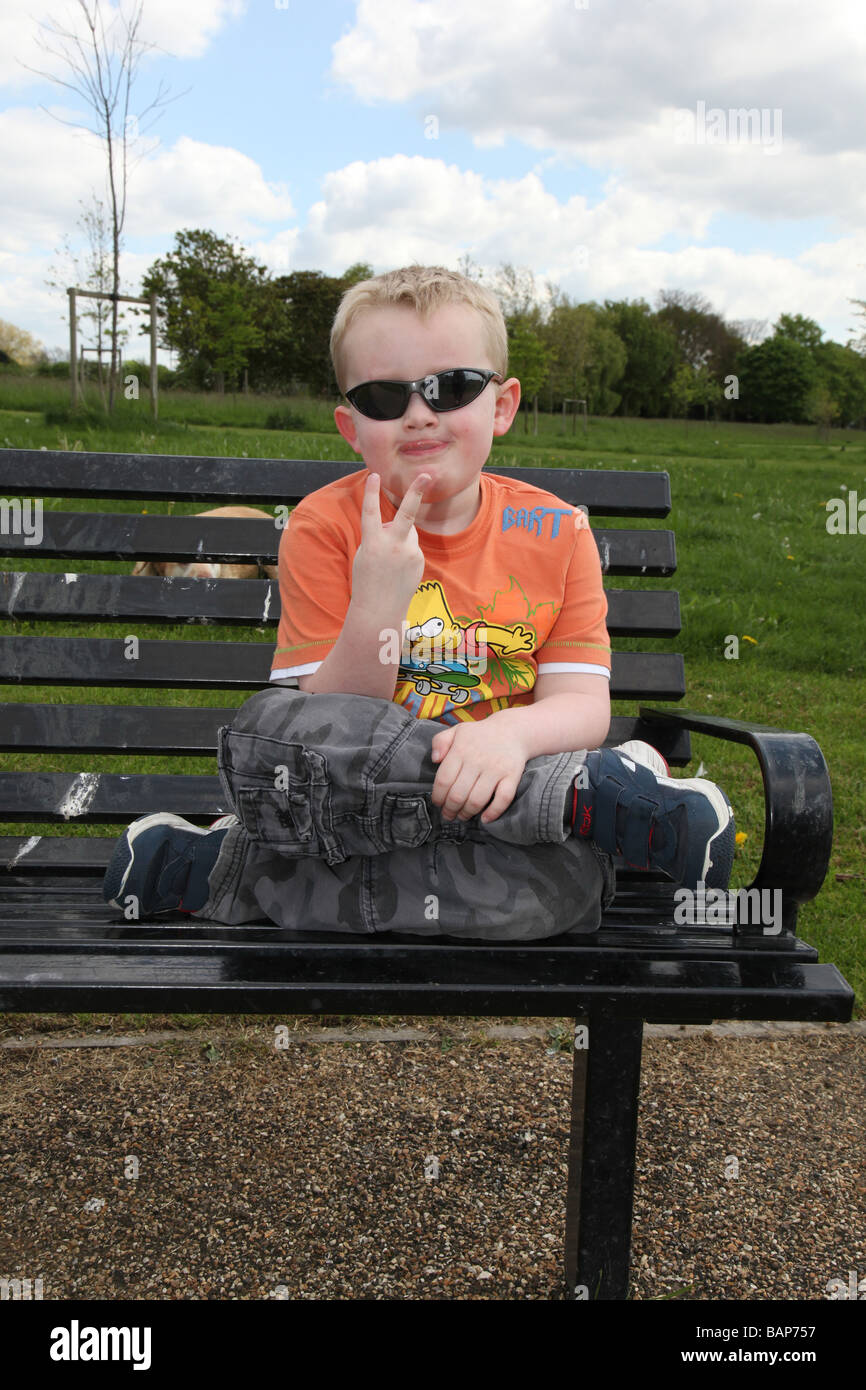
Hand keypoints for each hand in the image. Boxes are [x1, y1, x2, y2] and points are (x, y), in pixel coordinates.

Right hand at [351, 470, 429, 612]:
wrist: (379, 610)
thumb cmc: (367, 580)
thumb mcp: (365, 554)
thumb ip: (380, 535)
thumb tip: (398, 525)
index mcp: (372, 542)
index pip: (371, 513)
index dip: (371, 493)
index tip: (374, 475)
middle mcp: (392, 545)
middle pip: (406, 514)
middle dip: (416, 492)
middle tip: (427, 474)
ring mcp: (408, 553)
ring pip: (407, 532)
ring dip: (400, 538)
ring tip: (390, 562)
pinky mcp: (418, 560)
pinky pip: (412, 546)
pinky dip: (405, 552)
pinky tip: (398, 570)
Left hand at [430, 716, 528, 823]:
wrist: (512, 730)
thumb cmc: (479, 735)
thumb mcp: (456, 731)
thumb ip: (439, 742)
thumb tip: (434, 760)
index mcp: (461, 750)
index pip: (444, 780)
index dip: (438, 797)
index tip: (437, 803)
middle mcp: (478, 760)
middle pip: (458, 794)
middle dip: (450, 810)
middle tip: (448, 815)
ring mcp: (496, 769)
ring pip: (478, 800)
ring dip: (467, 813)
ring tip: (462, 816)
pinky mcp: (512, 776)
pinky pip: (503, 799)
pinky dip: (493, 812)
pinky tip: (485, 819)